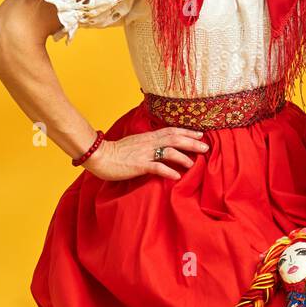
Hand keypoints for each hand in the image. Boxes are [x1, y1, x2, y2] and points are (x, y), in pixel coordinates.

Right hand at [82, 127, 209, 181]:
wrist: (99, 156)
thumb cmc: (117, 151)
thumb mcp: (136, 143)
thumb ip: (149, 143)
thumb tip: (161, 146)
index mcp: (149, 136)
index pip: (172, 130)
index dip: (187, 131)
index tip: (200, 134)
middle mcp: (149, 142)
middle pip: (175, 139)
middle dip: (192, 142)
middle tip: (206, 147)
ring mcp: (144, 153)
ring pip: (169, 151)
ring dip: (183, 157)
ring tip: (193, 164)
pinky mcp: (139, 165)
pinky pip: (157, 167)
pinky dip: (168, 171)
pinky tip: (177, 176)